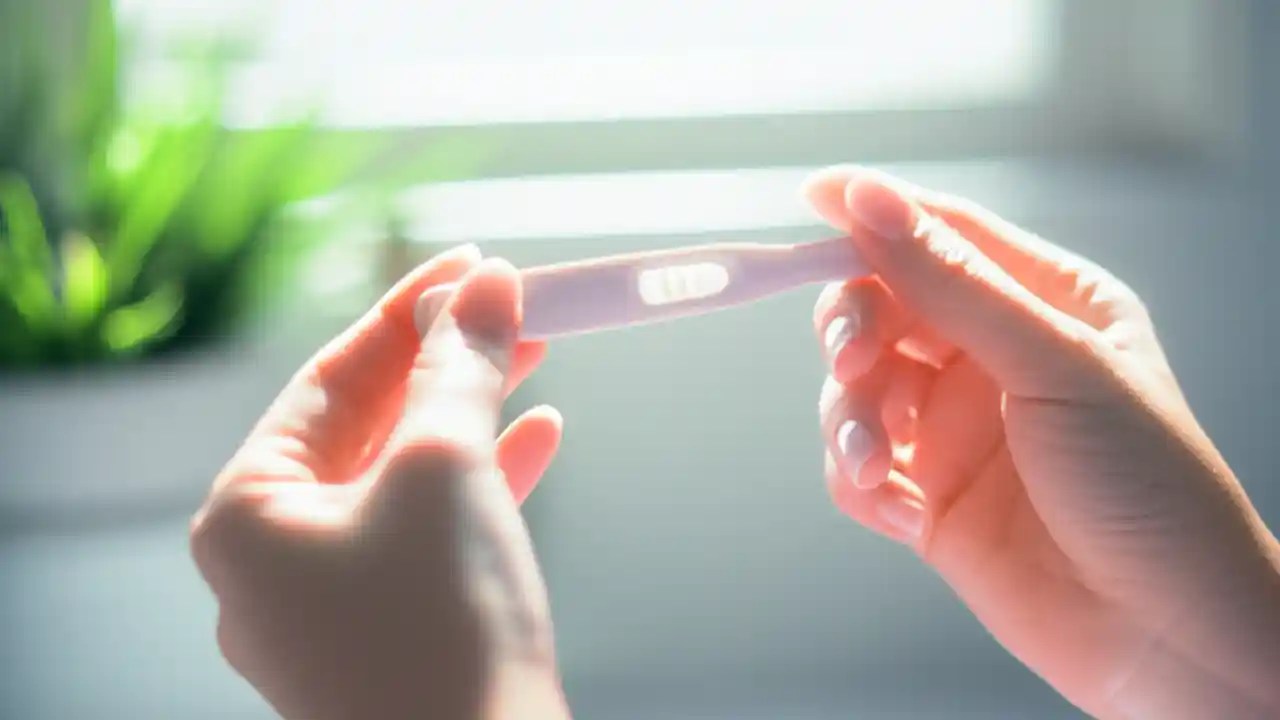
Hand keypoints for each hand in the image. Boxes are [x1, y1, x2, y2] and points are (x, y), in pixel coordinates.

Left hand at [190, 247, 569, 719]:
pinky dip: (482, 482)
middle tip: (512, 307)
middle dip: (446, 363)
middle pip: (368, 426)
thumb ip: (460, 369)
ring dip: (472, 415)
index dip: (407, 311)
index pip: (329, 379)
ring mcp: (330, 607)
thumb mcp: (445, 468)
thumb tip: (488, 287)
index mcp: (248, 513)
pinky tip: (540, 439)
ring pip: (404, 479)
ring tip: (534, 357)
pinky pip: (429, 535)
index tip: (473, 266)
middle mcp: (274, 561)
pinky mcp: (390, 636)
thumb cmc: (439, 626)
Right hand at [805, 167, 1279, 717]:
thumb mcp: (1053, 364)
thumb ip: (952, 284)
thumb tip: (870, 199)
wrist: (1162, 636)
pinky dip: (854, 477)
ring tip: (869, 460)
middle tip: (851, 359)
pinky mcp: (928, 497)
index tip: (810, 194)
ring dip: (845, 416)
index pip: (944, 236)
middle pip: (884, 307)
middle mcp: (993, 359)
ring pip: (858, 388)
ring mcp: (957, 430)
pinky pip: (856, 465)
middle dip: (853, 328)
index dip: (874, 213)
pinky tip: (892, 508)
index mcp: (1045, 305)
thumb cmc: (1146, 486)